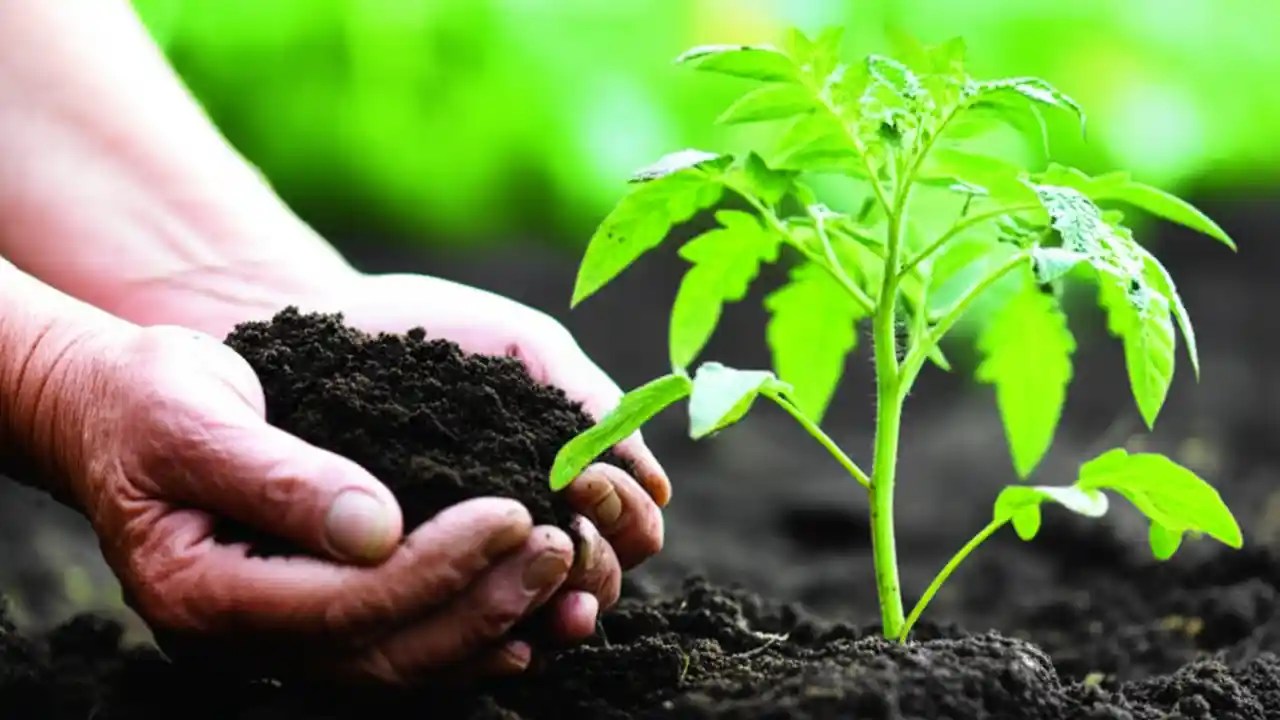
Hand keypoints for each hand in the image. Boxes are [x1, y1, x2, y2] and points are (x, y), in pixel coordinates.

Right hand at [27, 322, 581, 682]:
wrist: (115, 412)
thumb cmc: (148, 401)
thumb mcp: (194, 417)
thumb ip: (277, 474)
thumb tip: (378, 527)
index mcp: (203, 592)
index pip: (343, 604)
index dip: (435, 567)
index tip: (510, 513)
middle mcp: (242, 636)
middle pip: (383, 649)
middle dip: (481, 600)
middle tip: (558, 545)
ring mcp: (278, 636)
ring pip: (401, 663)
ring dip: (491, 624)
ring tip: (562, 571)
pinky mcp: (313, 615)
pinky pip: (398, 646)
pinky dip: (466, 633)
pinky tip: (527, 610)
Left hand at [302, 272, 669, 642]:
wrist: (335, 328)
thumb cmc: (440, 332)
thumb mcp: (528, 349)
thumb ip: (592, 403)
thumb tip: (660, 486)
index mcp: (572, 477)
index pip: (634, 528)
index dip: (626, 513)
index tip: (586, 480)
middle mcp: (534, 528)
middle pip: (602, 580)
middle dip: (599, 558)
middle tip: (564, 520)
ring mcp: (477, 558)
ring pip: (546, 612)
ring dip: (558, 600)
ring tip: (535, 572)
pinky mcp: (416, 579)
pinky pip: (467, 624)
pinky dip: (492, 623)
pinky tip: (485, 607)